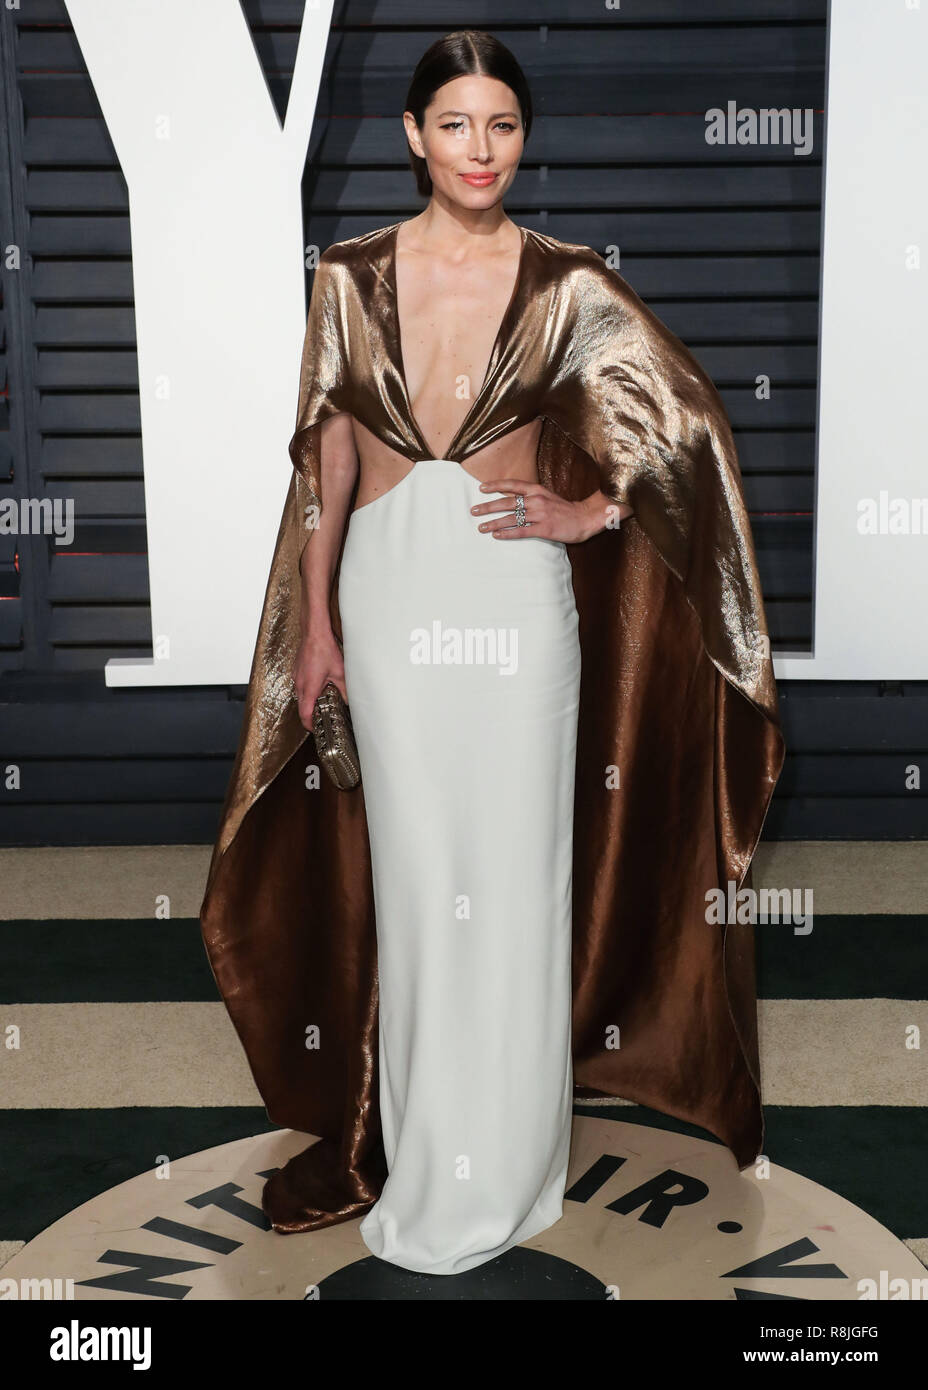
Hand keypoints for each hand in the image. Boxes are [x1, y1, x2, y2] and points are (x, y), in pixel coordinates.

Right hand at [291, 626, 346, 730]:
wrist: (314, 633)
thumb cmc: (324, 649)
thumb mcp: (340, 673)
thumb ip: (345, 689)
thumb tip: (349, 700)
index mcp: (309, 688)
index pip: (305, 714)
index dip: (309, 725)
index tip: (315, 729)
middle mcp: (300, 684)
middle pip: (302, 707)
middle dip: (310, 714)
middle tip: (321, 717)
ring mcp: (296, 677)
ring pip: (301, 696)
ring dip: (310, 701)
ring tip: (322, 701)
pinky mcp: (297, 671)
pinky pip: (300, 686)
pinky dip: (308, 690)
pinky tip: (319, 685)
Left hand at [470, 480, 630, 541]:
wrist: (585, 518)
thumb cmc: (564, 509)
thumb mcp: (546, 496)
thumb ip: (530, 496)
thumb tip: (510, 496)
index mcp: (537, 490)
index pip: (512, 485)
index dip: (496, 486)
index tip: (481, 488)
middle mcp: (536, 500)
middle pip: (507, 502)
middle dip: (488, 506)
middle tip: (474, 511)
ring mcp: (540, 514)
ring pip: (512, 518)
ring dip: (494, 522)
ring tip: (481, 527)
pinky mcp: (544, 529)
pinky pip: (522, 531)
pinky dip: (508, 533)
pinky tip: (497, 535)